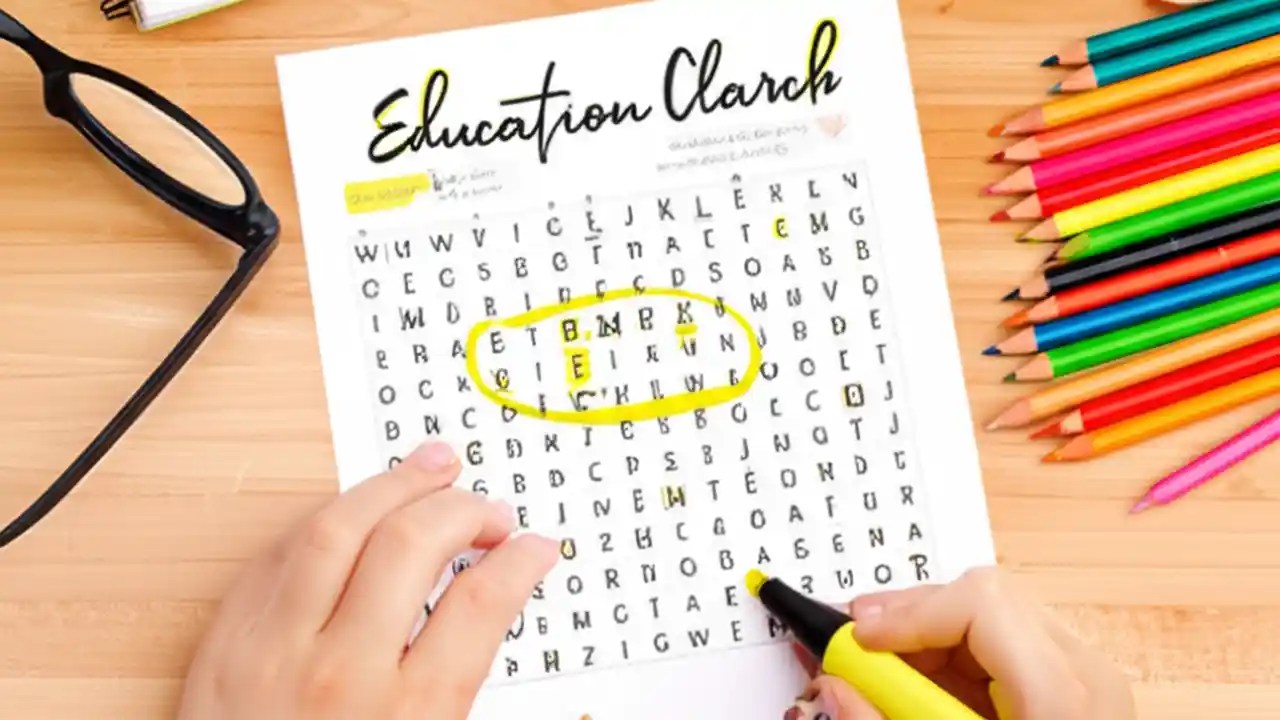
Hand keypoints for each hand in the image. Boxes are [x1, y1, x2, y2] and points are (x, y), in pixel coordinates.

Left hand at [176, 440, 559, 719]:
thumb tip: (487, 605)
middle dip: (464, 511)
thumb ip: (450, 682)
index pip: (482, 603)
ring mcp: (276, 648)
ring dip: (394, 485)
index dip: (520, 560)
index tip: (534, 547)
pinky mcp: (228, 641)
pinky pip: (279, 552)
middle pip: (415, 545)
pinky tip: (357, 505)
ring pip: (339, 527)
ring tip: (431, 468)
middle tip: (487, 512)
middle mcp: (343, 673)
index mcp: (409, 714)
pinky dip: (327, 517)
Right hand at [787, 567, 1134, 719]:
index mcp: (1064, 698)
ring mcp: (1087, 681)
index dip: (908, 613)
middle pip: (986, 599)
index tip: (857, 641)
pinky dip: (955, 663)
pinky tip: (924, 697)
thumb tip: (832, 689)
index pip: (979, 604)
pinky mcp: (1076, 693)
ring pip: (993, 616)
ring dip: (928, 640)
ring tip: (886, 681)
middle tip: (856, 652)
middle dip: (910, 620)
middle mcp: (1087, 675)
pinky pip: (1006, 648)